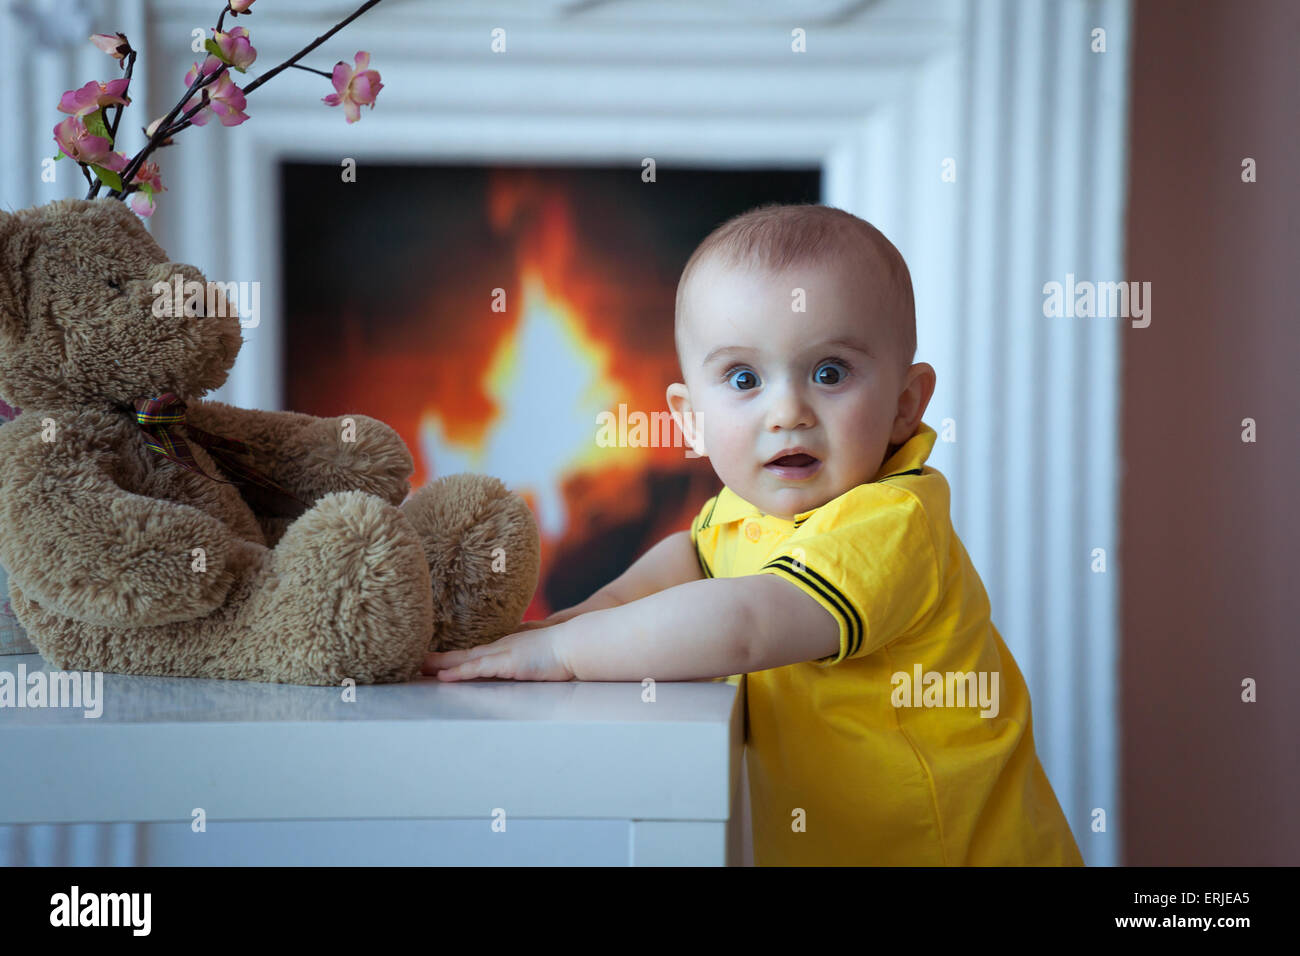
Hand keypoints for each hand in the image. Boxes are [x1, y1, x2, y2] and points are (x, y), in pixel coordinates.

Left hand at [422, 626, 574, 681]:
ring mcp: (502, 654)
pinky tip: (444, 677)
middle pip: (461, 654)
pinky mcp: (508, 663)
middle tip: (414, 661)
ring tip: (417, 667)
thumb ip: (526, 656)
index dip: (453, 656)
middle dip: (437, 659)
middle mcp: (499, 647)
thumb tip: (522, 660)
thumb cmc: (563, 650)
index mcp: (506, 647)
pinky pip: (478, 669)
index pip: (473, 653)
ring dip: (440, 665)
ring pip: (464, 660)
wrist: (576, 643)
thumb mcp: (538, 653)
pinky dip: (459, 672)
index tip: (434, 659)